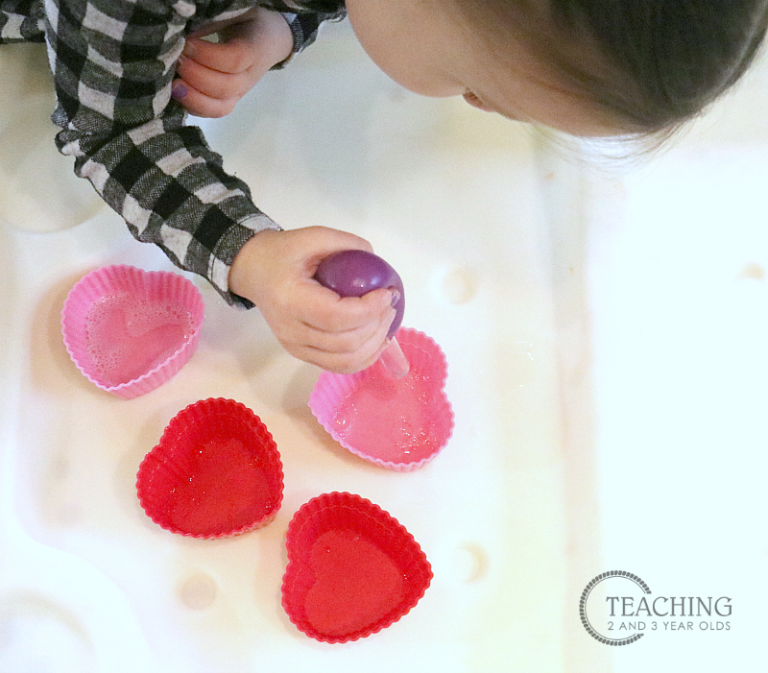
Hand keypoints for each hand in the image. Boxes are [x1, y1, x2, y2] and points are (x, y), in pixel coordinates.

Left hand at [173, 7, 293, 117]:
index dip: (208, 55)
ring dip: (193, 97)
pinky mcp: (229, 100)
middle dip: (196, 76)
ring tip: (173, 83)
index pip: (235, 60)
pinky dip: (193, 107)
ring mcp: (239, 92)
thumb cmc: (248, 20)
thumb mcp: (235, 12)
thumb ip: (214, 21)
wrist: (269, 39)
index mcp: (256, 49)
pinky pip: (213, 112)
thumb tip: (185, 34)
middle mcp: (249, 77)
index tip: (186, 43)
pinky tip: (177, 94)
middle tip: (176, 60)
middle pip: (225, 87)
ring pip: (220, 106)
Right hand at [229, 227, 397, 372]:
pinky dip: (365, 358)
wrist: (253, 272)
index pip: (336, 316)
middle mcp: (291, 330)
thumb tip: (376, 260)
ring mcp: (296, 347)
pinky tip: (379, 340)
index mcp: (290, 300)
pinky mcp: (303, 354)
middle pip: (345, 343)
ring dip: (375, 344)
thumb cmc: (282, 254)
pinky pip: (339, 366)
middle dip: (377, 325)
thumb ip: (345, 243)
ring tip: (386, 320)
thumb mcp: (311, 237)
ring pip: (346, 360)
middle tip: (390, 304)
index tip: (388, 293)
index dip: (368, 309)